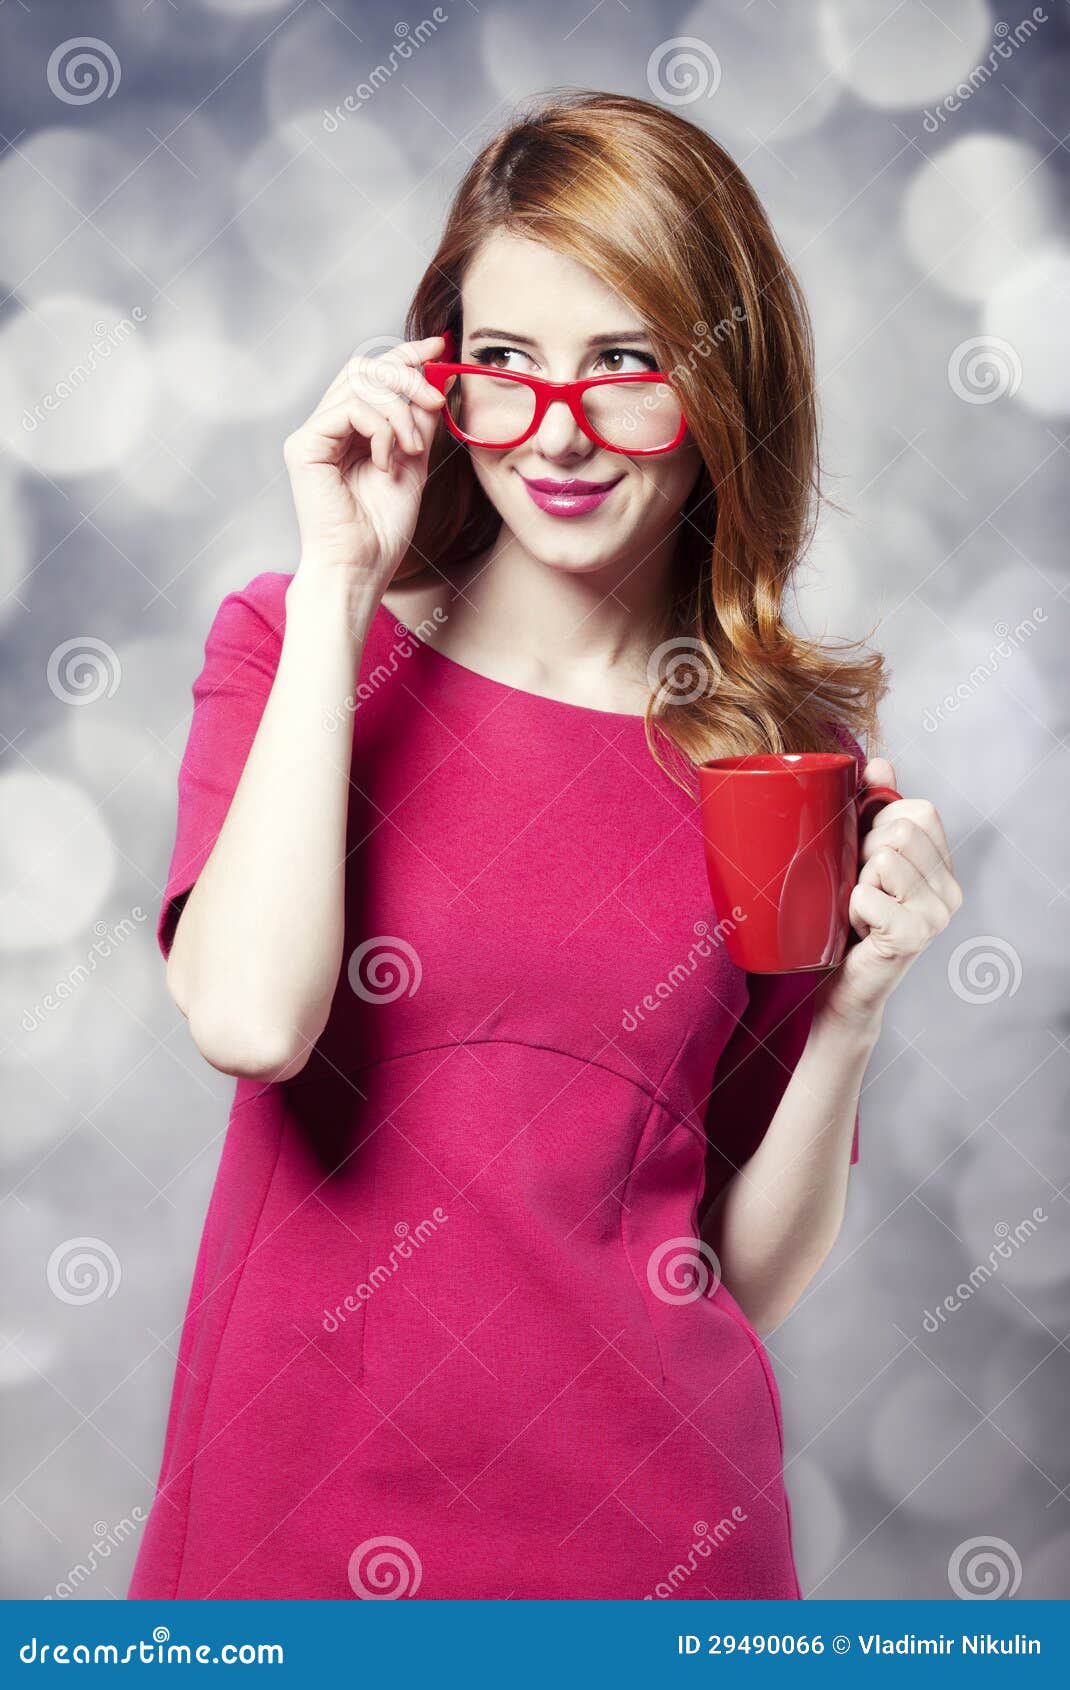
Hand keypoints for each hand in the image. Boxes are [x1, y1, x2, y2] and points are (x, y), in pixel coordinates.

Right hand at [283, 336, 446, 583]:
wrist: (362, 566)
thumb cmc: (383, 528)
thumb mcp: (414, 462)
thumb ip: (420, 420)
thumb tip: (438, 375)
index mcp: (350, 430)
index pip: (373, 376)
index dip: (404, 355)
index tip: (438, 346)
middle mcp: (327, 427)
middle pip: (364, 369)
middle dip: (407, 378)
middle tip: (436, 401)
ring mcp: (313, 435)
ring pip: (360, 385)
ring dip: (399, 413)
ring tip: (412, 450)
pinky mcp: (304, 446)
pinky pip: (349, 410)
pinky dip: (379, 430)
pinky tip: (385, 461)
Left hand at [815, 757, 963, 1027]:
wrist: (839, 988)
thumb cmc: (844, 920)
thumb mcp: (857, 856)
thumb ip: (873, 808)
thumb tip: (880, 763)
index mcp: (942, 866)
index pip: (918, 810)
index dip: (878, 823)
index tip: (864, 858)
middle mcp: (950, 890)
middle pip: (900, 831)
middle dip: (863, 852)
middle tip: (858, 889)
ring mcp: (936, 916)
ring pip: (883, 859)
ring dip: (854, 881)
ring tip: (857, 909)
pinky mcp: (913, 937)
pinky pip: (866, 894)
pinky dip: (848, 909)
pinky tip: (857, 931)